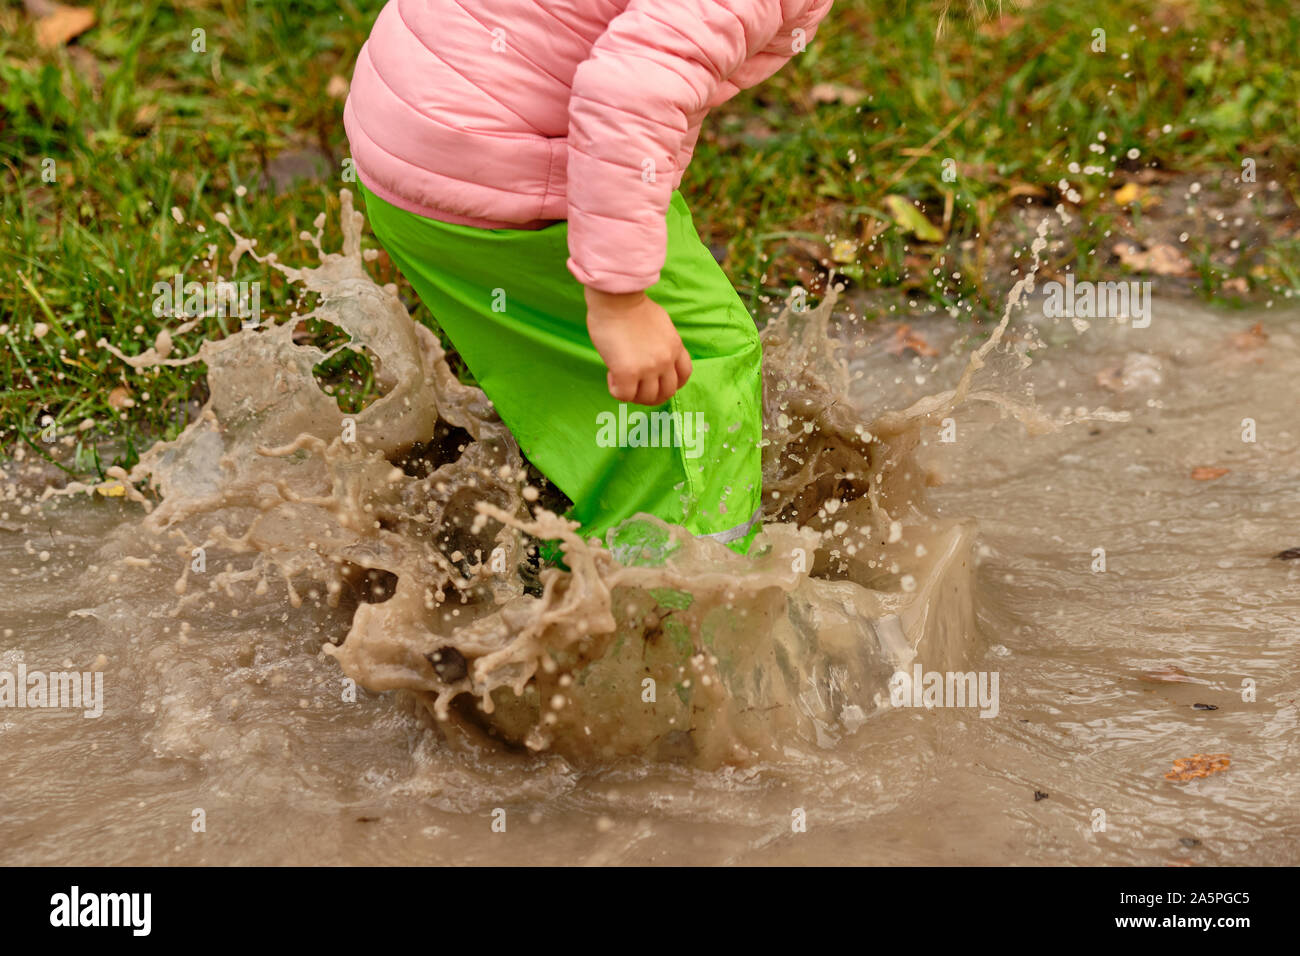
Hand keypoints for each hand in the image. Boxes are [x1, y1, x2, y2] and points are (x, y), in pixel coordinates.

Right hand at [585, 288, 692, 405]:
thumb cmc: (632, 305)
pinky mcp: (627, 372)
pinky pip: (624, 395)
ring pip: (647, 398)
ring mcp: (648, 368)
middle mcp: (666, 360)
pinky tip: (611, 375)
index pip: (684, 376)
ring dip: (634, 394)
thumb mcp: (661, 324)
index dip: (671, 384)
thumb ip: (663, 342)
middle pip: (667, 392)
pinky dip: (617, 390)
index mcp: (675, 347)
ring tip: (621, 380)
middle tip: (636, 388)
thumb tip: (653, 353)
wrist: (617, 298)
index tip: (657, 382)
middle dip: (651, 395)